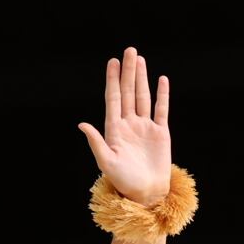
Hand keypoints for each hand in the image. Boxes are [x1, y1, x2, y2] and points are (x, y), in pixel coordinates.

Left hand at [78, 45, 171, 205]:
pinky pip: (161, 109)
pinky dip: (162, 95)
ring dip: (141, 78)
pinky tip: (161, 80)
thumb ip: (96, 142)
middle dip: (128, 72)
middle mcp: (129, 124)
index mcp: (115, 129)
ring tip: (139, 59)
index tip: (112, 62)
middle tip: (128, 50)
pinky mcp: (160, 133)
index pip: (113, 99)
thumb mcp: (106, 162)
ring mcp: (145, 127)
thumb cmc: (123, 181)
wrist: (146, 193)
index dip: (112, 80)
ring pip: (143, 97)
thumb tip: (82, 124)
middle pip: (128, 92)